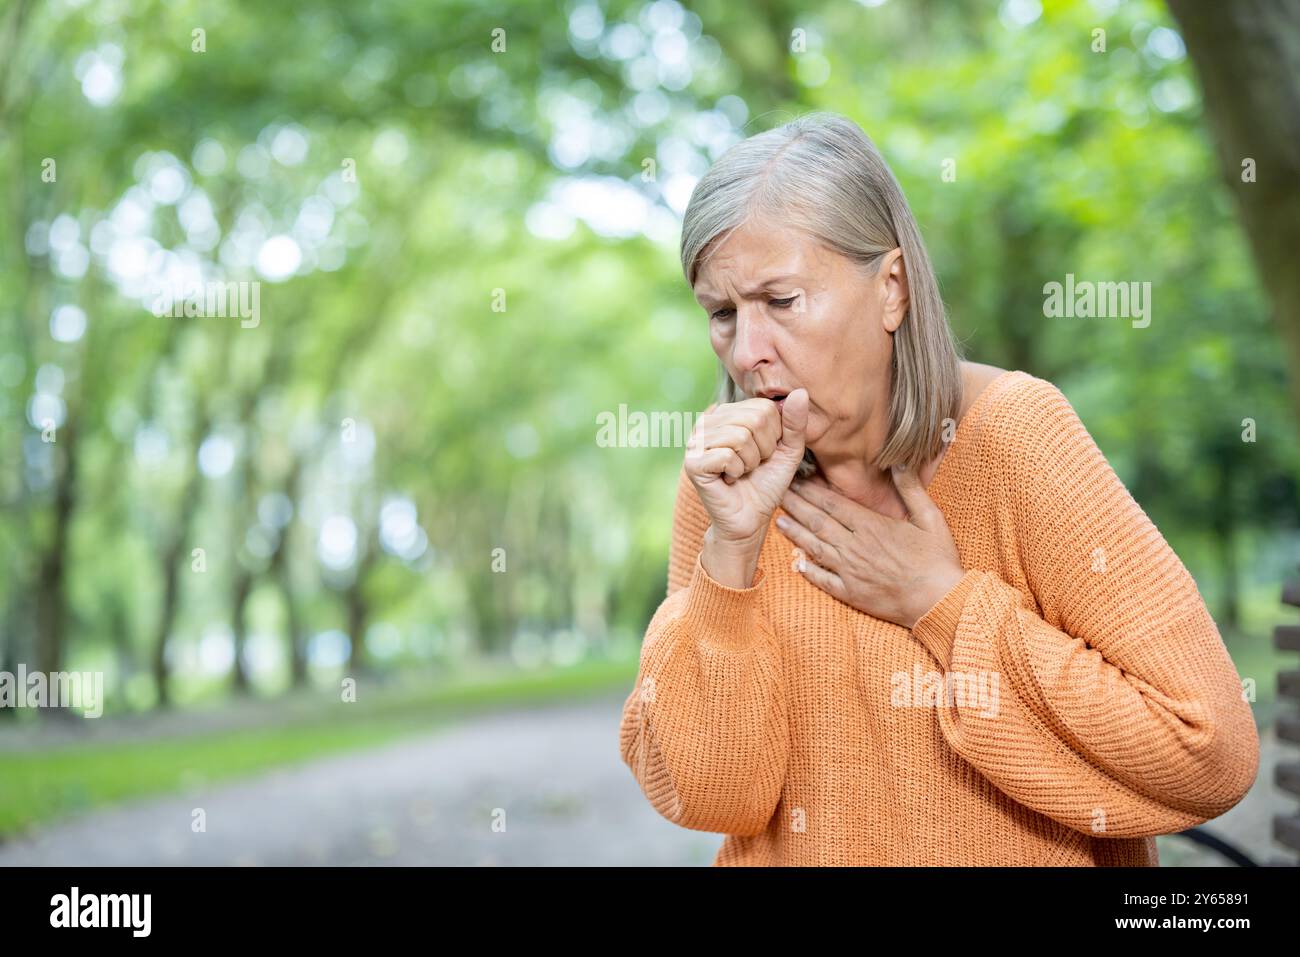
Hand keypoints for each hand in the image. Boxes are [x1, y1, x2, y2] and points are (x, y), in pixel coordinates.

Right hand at [684, 389, 809, 546]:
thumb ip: (795, 422)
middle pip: (753, 419)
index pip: (764, 407)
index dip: (774, 436)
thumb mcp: (788, 450)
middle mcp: (708, 421)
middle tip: (751, 466)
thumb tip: (800, 392)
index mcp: (729, 413)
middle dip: (763, 449)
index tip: (763, 454)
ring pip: (740, 437)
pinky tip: (728, 480)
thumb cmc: (767, 483)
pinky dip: (736, 472)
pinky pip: (727, 455)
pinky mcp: (693, 462)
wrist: (750, 518)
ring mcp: (696, 441)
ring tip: (740, 472)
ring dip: (750, 462)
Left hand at [776, 464, 964, 628]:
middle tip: (777, 492)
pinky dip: (807, 570)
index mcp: (871, 526)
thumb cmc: (938, 559)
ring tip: (778, 520)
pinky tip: (795, 562)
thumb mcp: (930, 517)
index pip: (832, 504)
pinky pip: (823, 580)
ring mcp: (850, 571)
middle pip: (817, 522)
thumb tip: (898, 461)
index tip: (795, 479)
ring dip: (795, 533)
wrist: (940, 600)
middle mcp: (854, 546)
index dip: (810, 491)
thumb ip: (911, 488)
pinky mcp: (850, 593)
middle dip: (796, 506)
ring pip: (814, 548)